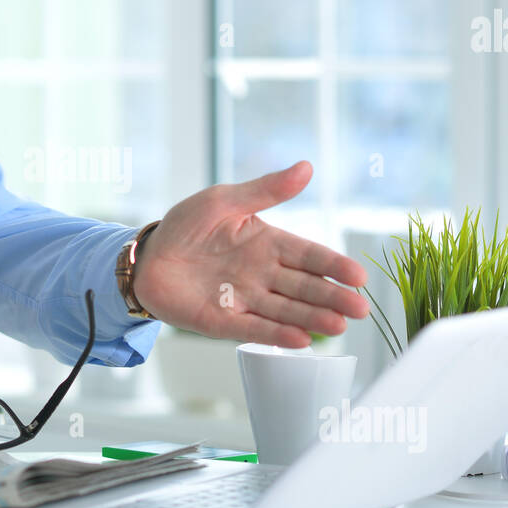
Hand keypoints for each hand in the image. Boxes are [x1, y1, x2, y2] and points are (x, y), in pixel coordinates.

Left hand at [131, 161, 369, 348]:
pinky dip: (276, 334)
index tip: (359, 276)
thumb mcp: (224, 201)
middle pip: (304, 287)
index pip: (308, 255)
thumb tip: (306, 167)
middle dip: (332, 297)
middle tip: (360, 308)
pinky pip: (252, 328)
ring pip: (285, 310)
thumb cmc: (186, 226)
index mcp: (267, 243)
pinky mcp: (222, 321)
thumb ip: (265, 190)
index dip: (333, 265)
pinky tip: (300, 340)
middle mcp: (262, 274)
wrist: (147, 257)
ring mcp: (244, 299)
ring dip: (311, 318)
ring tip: (338, 326)